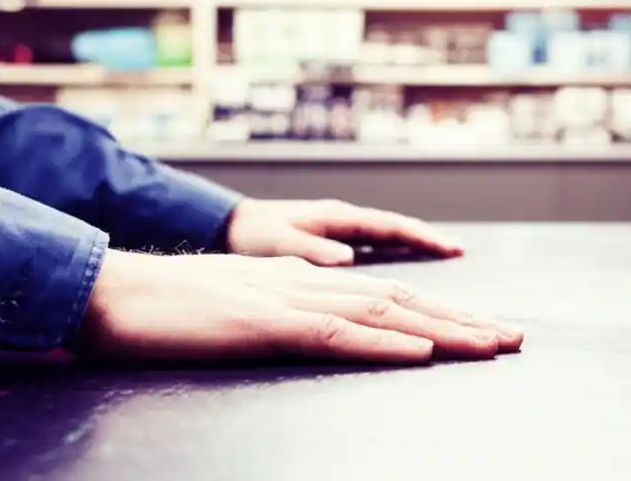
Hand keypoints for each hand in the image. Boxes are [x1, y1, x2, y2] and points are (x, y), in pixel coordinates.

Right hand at [77, 250, 522, 362]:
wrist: (113, 291)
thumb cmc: (169, 308)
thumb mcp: (241, 306)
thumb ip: (283, 310)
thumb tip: (322, 323)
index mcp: (306, 279)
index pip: (388, 295)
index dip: (442, 312)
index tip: (486, 330)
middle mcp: (309, 282)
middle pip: (403, 299)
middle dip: (465, 319)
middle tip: (516, 339)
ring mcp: (290, 300)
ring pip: (385, 313)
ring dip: (444, 330)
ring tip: (491, 345)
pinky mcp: (266, 325)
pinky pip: (336, 334)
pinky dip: (384, 342)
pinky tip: (420, 351)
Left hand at [226, 199, 463, 266]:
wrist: (227, 224)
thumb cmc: (251, 235)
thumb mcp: (279, 243)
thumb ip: (312, 251)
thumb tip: (348, 259)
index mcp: (338, 217)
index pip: (391, 226)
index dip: (423, 238)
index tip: (452, 249)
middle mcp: (347, 220)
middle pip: (400, 230)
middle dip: (432, 241)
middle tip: (464, 254)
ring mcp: (344, 229)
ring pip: (391, 238)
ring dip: (419, 247)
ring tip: (449, 257)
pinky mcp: (336, 241)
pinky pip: (377, 246)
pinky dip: (399, 253)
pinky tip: (411, 266)